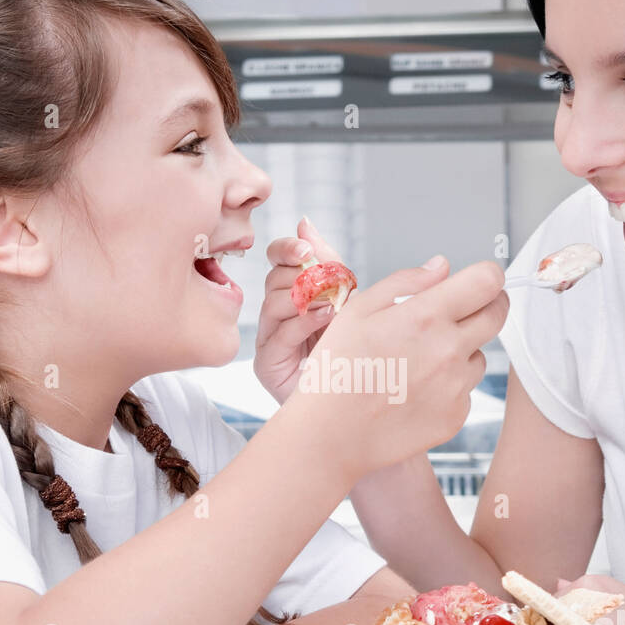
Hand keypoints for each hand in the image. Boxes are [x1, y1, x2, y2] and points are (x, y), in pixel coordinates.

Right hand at [254, 218, 340, 404]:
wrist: (357, 403)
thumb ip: (329, 262)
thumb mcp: (347, 300)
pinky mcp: (267, 365)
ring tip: (334, 303)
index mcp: (292, 294)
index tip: (306, 250)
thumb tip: (305, 222)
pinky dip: (305, 321)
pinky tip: (327, 317)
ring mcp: (268, 341)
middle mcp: (274, 316)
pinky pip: (279, 333)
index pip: (275, 260)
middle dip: (305, 277)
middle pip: (274, 278)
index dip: (286, 248)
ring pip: (273, 302)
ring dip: (307, 297)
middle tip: (332, 283)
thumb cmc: (353, 353)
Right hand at [283, 237, 509, 481]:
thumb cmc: (338, 371)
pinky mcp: (456, 416)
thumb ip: (406, 281)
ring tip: (418, 363)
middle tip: (462, 312)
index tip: (479, 281)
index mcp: (426, 316)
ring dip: (462, 351)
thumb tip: (442, 266)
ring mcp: (456, 386)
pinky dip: (448, 386)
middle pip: (497, 314)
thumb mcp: (359, 310)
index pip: (488, 281)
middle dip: (487, 305)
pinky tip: (414, 390)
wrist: (331, 434)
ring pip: (480, 355)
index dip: (488, 275)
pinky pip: (466, 390)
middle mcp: (449, 350)